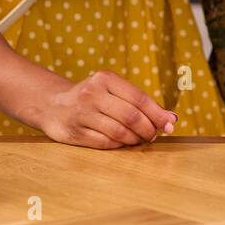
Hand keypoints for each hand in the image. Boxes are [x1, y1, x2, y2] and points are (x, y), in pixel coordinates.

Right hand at [36, 70, 177, 148]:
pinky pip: (105, 143)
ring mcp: (81, 114)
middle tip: (153, 135)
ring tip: (139, 139)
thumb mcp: (113, 90)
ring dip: (135, 139)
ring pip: (119, 132)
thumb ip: (140, 102)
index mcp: (105, 79)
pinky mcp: (74, 132)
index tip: (170, 125)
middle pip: (131, 116)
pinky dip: (119, 145)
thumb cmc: (94, 98)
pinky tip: (123, 143)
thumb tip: (171, 118)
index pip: (139, 99)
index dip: (158, 114)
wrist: (52, 104)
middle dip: (148, 129)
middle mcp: (92, 94)